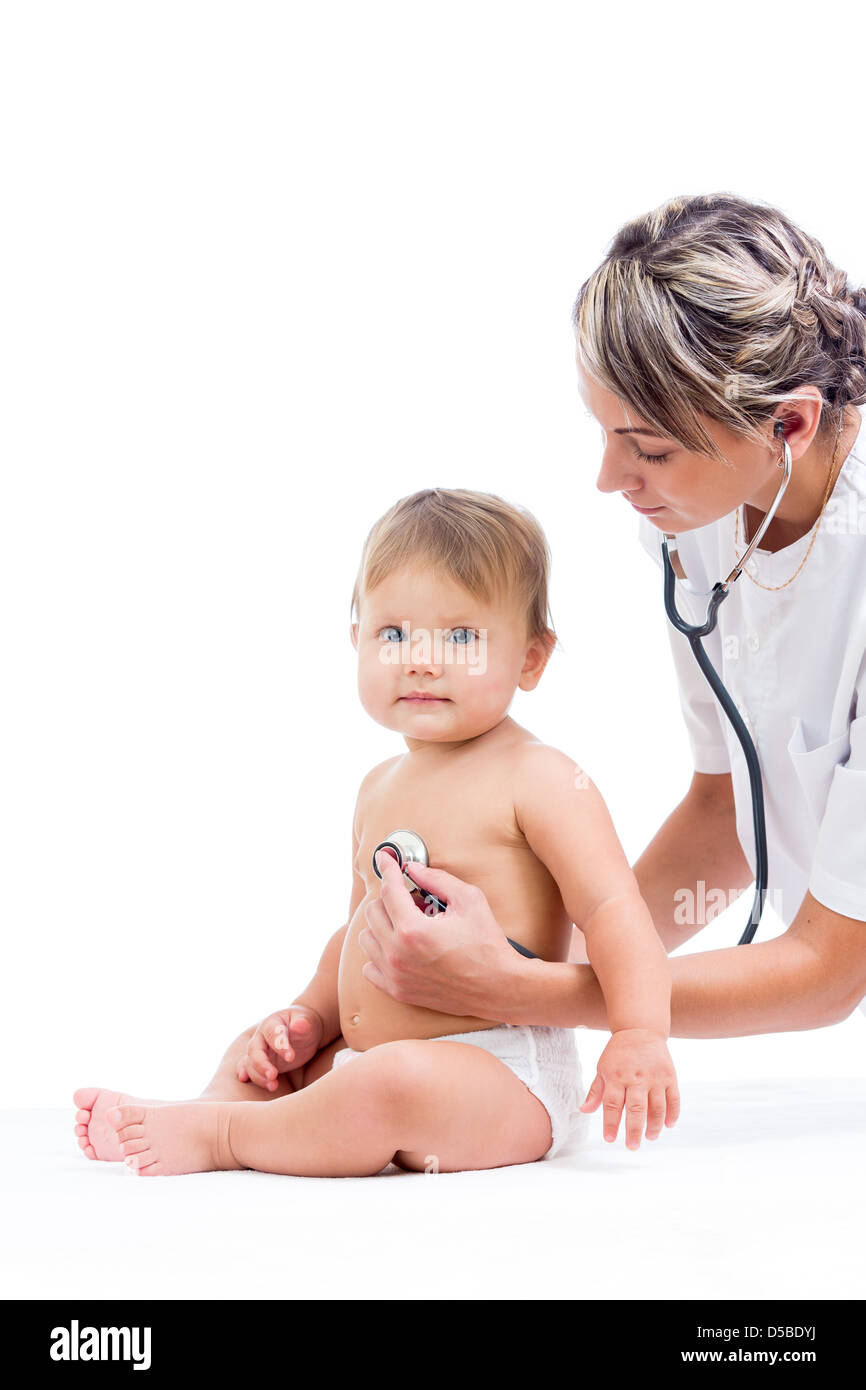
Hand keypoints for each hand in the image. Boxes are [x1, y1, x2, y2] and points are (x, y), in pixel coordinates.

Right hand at [237, 1005, 324, 1090]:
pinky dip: (244, 1072)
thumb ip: (303, 1023)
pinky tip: (244, 1079)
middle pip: (255, 1050)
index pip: (272, 1034)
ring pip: (251, 1062)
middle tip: (273, 1075)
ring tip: (273, 1086)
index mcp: (272, 1023)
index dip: (280, 1045)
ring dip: (259, 1075)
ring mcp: (259, 1050)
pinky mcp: (260, 1062)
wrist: (304, 1034)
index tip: (291, 1057)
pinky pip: (247, 1067)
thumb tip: (300, 1024)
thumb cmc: (306, 1025)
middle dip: (262, 1064)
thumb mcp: (308, 1022)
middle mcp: (261, 1036)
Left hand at [357, 851, 519, 1015]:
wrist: (499, 989)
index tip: (384, 858)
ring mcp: (396, 976)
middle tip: (414, 900)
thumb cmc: (488, 945)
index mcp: (413, 930)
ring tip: (409, 924)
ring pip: (367, 938)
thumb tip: (413, 869)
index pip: (388, 890)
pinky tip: (400, 948)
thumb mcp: (469, 900)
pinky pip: (369, 967)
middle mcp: (397, 954)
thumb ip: (437, 879)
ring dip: (383, 925)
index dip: (388, 869)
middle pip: (373, 912)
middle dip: (390, 898)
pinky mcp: (399, 991)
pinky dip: (379, 954)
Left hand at [580, 1028, 679, 1148]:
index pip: (612, 1104)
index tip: (609, 1139)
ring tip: (650, 1137)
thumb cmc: (618, 1053)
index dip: (611, 1123)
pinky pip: (674, 1098)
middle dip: (633, 1130)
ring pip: (657, 1107)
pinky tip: (668, 1125)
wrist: (640, 1030)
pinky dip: (672, 1114)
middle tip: (632, 1146)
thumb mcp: (602, 1068)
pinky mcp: (669, 1076)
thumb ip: (596, 1091)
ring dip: (654, 1125)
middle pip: (636, 1109)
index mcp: (616, 1076)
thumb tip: (584, 1110)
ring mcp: (655, 1077)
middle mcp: (636, 1077)